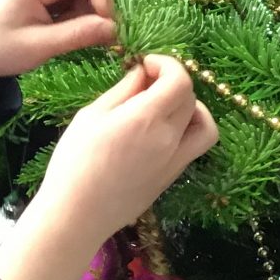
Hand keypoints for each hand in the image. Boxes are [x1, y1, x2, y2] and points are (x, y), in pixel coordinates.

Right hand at [0, 55, 216, 279]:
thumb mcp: (91, 116)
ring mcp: (175, 161)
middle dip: (174, 81)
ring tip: (165, 107)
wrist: (77, 214)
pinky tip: (160, 131)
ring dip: (192, 108)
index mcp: (146, 118)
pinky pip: (194, 146)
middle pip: (192, 98)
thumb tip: (142, 74)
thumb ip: (123, 91)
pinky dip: (187, 131)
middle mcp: (169, 139)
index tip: (146, 64)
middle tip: (148, 82)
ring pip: (205, 125)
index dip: (167, 64)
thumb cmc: (74, 162)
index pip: (180, 80)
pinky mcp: (172, 177)